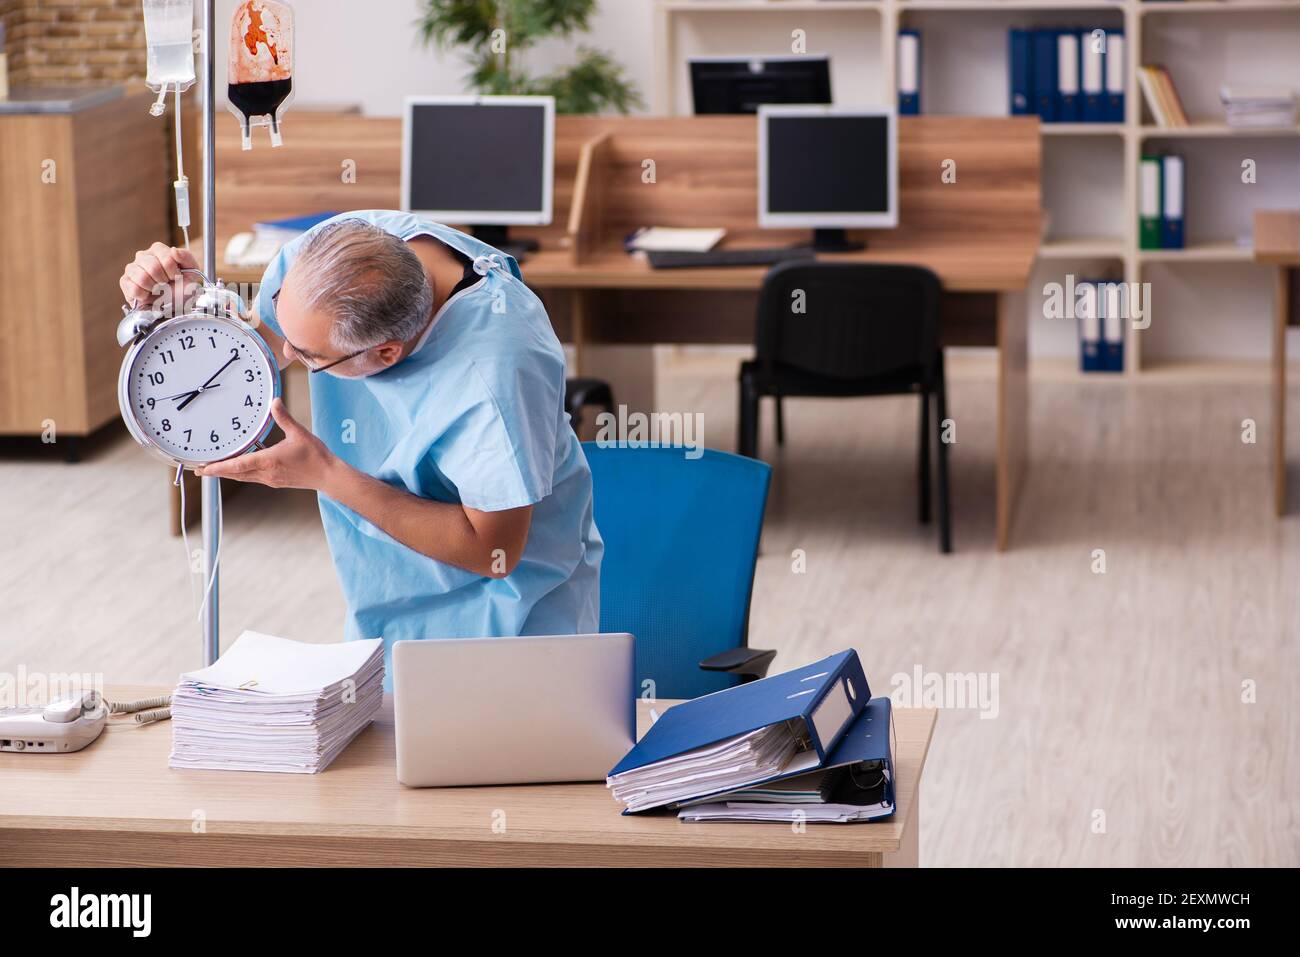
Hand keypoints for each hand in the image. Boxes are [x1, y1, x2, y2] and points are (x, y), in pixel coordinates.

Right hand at [120, 242, 198, 309]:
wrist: (174, 303)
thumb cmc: (181, 285)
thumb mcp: (191, 271)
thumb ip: (186, 258)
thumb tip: (174, 250)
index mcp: (158, 249)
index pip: (167, 259)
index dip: (174, 273)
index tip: (176, 277)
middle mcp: (142, 255)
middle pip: (153, 268)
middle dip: (164, 281)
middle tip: (166, 284)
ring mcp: (132, 268)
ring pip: (142, 278)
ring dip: (155, 288)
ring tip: (158, 289)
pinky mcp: (125, 281)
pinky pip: (134, 289)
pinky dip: (145, 296)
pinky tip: (148, 294)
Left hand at [195, 399, 340, 491]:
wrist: (329, 476)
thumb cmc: (316, 456)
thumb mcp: (299, 433)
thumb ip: (284, 417)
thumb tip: (274, 401)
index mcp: (268, 461)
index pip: (236, 466)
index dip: (218, 468)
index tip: (203, 469)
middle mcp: (266, 473)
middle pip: (235, 474)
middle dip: (217, 472)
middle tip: (200, 470)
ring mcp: (270, 479)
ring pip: (243, 477)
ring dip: (228, 474)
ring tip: (215, 470)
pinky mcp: (276, 481)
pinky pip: (253, 478)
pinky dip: (241, 474)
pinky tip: (241, 468)